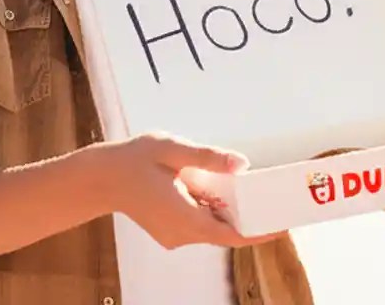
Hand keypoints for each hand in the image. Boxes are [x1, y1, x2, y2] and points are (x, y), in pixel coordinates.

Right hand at [98, 132, 280, 249]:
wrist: (101, 177)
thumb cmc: (135, 159)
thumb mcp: (172, 149)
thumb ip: (207, 157)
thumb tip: (241, 164)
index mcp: (183, 218)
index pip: (231, 235)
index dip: (260, 232)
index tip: (284, 225)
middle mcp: (181, 234)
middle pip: (226, 230)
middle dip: (249, 213)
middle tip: (275, 194)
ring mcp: (175, 236)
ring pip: (213, 226)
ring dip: (229, 208)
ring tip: (248, 186)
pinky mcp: (171, 231)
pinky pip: (201, 223)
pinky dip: (213, 208)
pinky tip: (216, 187)